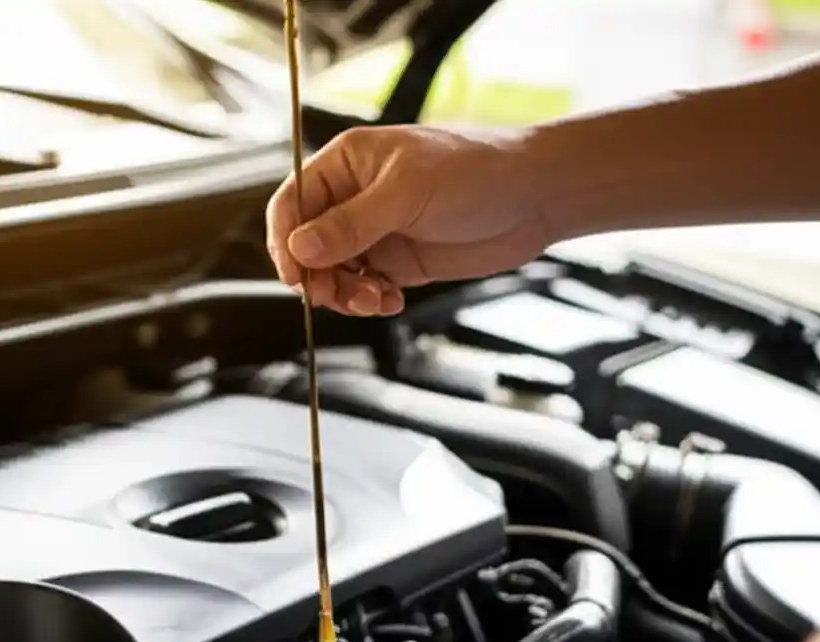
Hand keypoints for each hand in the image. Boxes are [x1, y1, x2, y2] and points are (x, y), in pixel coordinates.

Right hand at [266, 125, 552, 315]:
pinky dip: (368, 300)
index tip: (296, 274)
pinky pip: (362, 287)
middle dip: (316, 275)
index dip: (285, 240)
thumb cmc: (476, 172)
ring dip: (344, 294)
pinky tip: (391, 299)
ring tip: (373, 299)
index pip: (291, 203)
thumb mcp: (407, 193)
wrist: (535, 197)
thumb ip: (351, 224)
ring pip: (331, 272)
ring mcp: (374, 231)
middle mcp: (353, 198)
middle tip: (334, 295)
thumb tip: (300, 248)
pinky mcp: (396, 261)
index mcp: (346, 164)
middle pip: (305, 245)